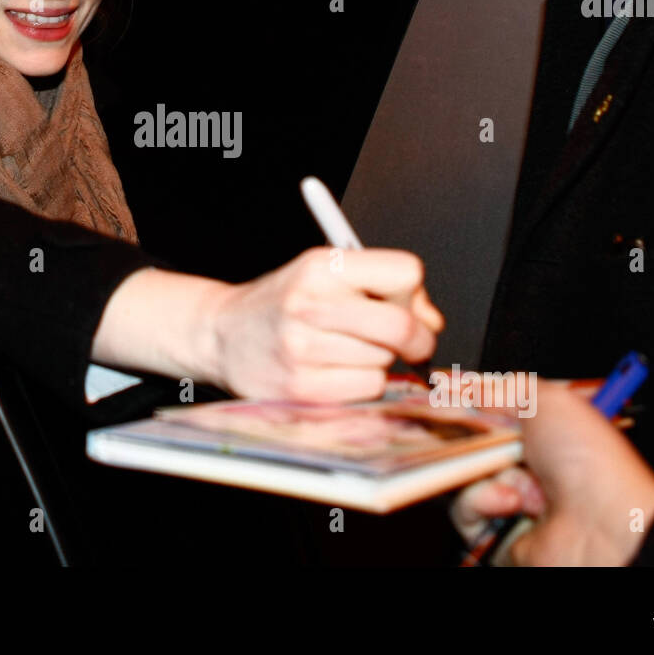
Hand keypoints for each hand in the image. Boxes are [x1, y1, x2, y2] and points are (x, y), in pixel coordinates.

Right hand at [206, 247, 440, 401]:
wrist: (221, 334)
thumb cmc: (284, 304)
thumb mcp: (324, 274)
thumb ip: (380, 287)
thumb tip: (431, 321)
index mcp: (321, 266)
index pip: (406, 272)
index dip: (413, 292)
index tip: (404, 303)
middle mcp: (311, 304)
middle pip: (402, 324)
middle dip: (418, 338)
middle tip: (411, 342)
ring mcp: (304, 349)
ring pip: (386, 360)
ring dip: (380, 360)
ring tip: (347, 350)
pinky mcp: (303, 389)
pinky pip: (368, 388)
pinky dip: (363, 383)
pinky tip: (336, 371)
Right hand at [450, 381, 653, 565]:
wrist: (599, 524)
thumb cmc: (589, 460)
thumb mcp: (548, 399)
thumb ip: (502, 387)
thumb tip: (467, 387)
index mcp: (543, 433)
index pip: (491, 414)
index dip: (470, 406)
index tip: (450, 398)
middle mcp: (526, 466)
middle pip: (469, 444)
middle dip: (463, 437)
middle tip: (463, 432)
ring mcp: (509, 500)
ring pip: (461, 475)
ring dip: (482, 471)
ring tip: (515, 479)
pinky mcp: (494, 532)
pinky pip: (463, 509)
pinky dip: (481, 501)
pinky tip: (511, 502)